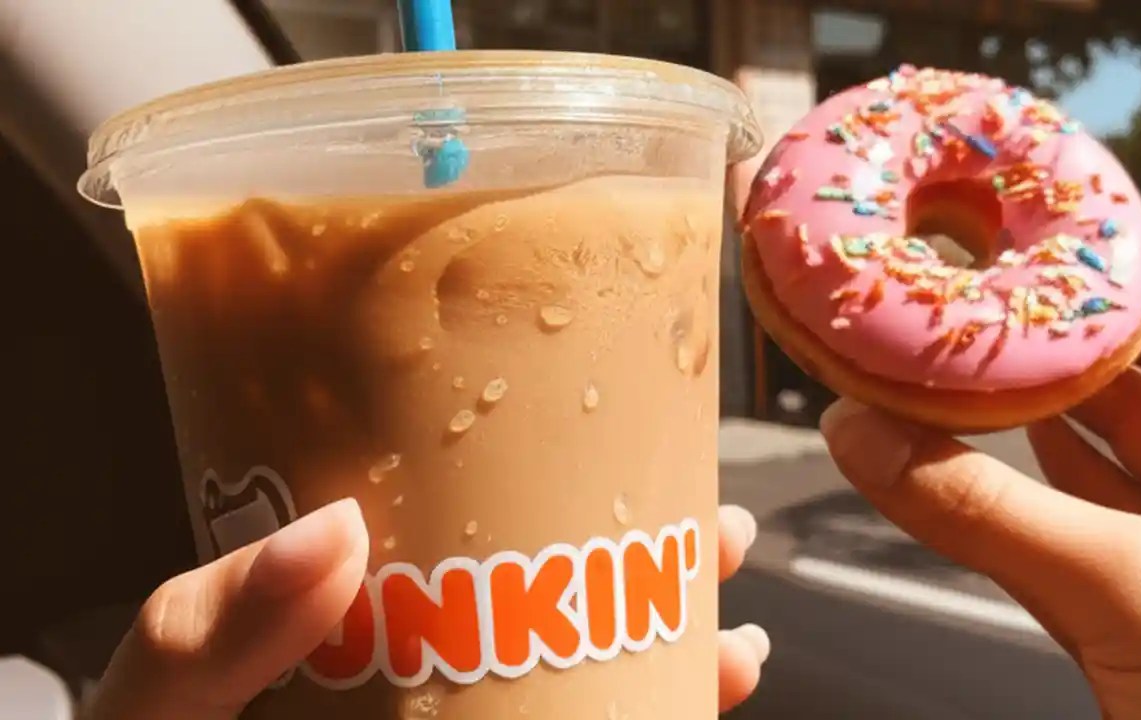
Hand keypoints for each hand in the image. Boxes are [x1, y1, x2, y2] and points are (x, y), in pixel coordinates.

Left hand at [81, 502, 766, 718]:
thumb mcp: (155, 697)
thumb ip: (204, 626)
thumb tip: (331, 532)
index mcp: (338, 601)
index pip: (449, 503)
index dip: (539, 463)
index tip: (616, 431)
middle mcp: (407, 652)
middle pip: (545, 579)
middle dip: (644, 551)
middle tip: (713, 527)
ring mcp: (448, 709)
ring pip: (578, 659)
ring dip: (668, 638)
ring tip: (731, 628)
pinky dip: (650, 711)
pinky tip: (696, 699)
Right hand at [820, 224, 1140, 719]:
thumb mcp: (1129, 591)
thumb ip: (985, 513)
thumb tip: (862, 436)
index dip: (1138, 254)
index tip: (1052, 212)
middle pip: (1140, 376)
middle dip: (1054, 334)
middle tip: (974, 282)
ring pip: (1088, 457)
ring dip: (1014, 418)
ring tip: (943, 360)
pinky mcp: (1131, 612)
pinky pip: (1056, 528)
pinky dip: (1002, 496)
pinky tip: (948, 459)